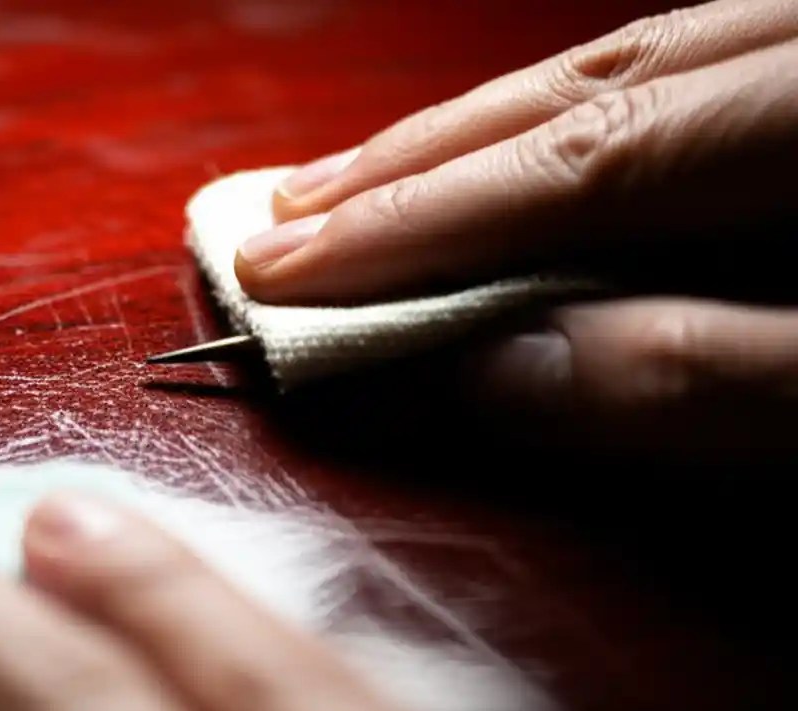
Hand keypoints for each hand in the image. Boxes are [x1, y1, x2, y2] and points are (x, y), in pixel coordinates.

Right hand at [234, 0, 797, 450]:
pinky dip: (553, 116)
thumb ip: (702, 377)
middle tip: (280, 216)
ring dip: (467, 132)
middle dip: (412, 164)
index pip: (583, 167)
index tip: (289, 271)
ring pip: (614, 62)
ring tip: (352, 180)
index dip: (422, 223)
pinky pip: (666, 67)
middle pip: (576, 92)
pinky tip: (500, 147)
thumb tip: (493, 372)